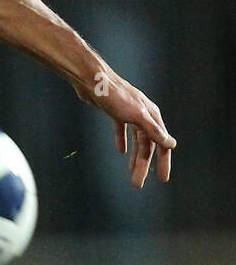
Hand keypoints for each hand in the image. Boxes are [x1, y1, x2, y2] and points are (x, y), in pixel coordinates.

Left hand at [70, 66, 175, 186]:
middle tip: (138, 184)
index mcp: (152, 116)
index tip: (162, 179)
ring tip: (131, 173)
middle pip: (147, 145)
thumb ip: (153, 130)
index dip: (163, 162)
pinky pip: (122, 130)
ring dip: (134, 157)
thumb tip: (171, 144)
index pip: (162, 144)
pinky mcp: (116, 111)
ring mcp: (130, 113)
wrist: (93, 80)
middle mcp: (144, 115)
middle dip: (143, 165)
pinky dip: (122, 140)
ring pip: (136, 140)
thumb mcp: (137, 116)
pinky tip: (120, 151)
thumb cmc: (115, 96)